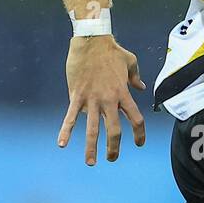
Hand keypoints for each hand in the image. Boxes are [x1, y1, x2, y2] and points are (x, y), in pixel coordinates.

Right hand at [57, 35, 146, 164]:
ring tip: (91, 162)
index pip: (136, 119)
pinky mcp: (77, 96)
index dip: (139, 133)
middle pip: (115, 130)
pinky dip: (66, 131)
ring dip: (91, 147)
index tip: (139, 143)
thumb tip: (142, 87)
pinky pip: (71, 116)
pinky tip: (62, 144)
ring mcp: (92, 99)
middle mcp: (109, 100)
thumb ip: (135, 77)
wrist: (91, 39)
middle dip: (114, 147)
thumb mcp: (130, 61)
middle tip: (112, 158)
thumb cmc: (111, 50)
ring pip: (93, 129)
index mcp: (123, 93)